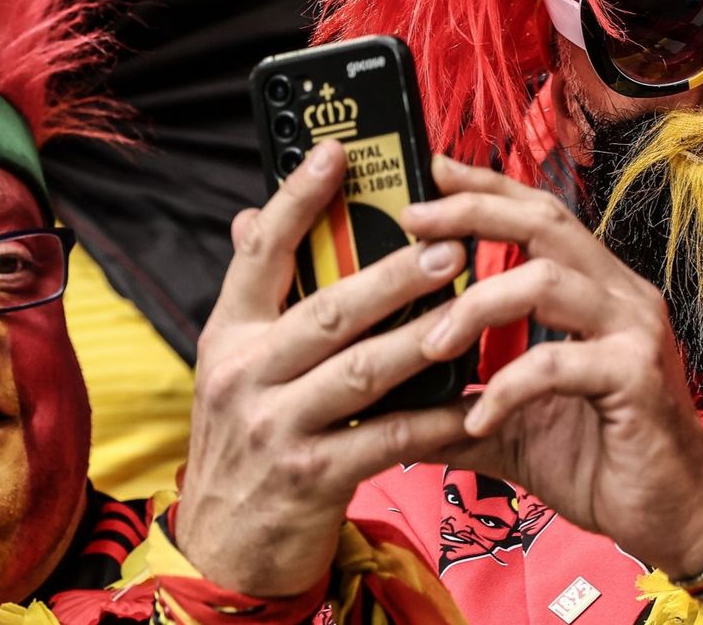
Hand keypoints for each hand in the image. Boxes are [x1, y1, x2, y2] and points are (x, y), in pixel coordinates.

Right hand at [175, 140, 475, 597]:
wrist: (227, 552)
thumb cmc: (251, 444)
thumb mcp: (236, 367)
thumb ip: (257, 297)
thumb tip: (252, 214)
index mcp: (229, 335)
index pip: (261, 255)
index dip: (298, 200)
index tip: (338, 151)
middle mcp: (243, 375)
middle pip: (326, 310)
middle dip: (391, 274)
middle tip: (451, 245)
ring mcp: (275, 427)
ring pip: (361, 371)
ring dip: (423, 338)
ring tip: (472, 308)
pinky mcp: (310, 478)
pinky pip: (387, 439)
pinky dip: (436, 420)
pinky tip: (475, 403)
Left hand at [404, 157, 702, 577]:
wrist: (673, 515)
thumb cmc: (601, 462)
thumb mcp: (513, 426)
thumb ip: (456, 407)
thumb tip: (386, 410)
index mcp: (597, 291)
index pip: (540, 215)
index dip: (487, 187)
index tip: (432, 171)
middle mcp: (620, 295)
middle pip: (545, 223)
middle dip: (474, 212)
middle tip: (414, 221)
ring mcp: (633, 331)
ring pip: (548, 281)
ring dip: (477, 305)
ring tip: (429, 344)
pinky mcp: (636, 377)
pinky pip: (558, 364)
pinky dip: (506, 387)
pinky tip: (477, 418)